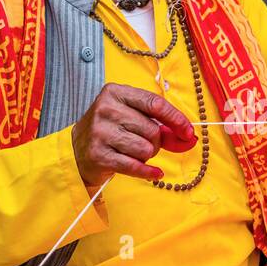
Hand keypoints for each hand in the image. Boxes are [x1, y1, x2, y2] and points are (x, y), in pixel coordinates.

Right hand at [71, 83, 194, 188]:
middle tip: (144, 144)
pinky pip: (135, 166)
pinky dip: (148, 172)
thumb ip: (161, 125)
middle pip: (152, 130)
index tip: (188, 132)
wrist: (78, 150)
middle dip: (156, 142)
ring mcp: (100, 132)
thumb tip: (188, 139)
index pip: (155, 104)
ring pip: (145, 149)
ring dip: (147, 156)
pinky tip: (154, 173)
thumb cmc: (112, 130)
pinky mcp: (99, 155)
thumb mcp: (132, 118)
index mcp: (116, 92)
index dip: (176, 119)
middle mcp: (106, 109)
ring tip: (134, 153)